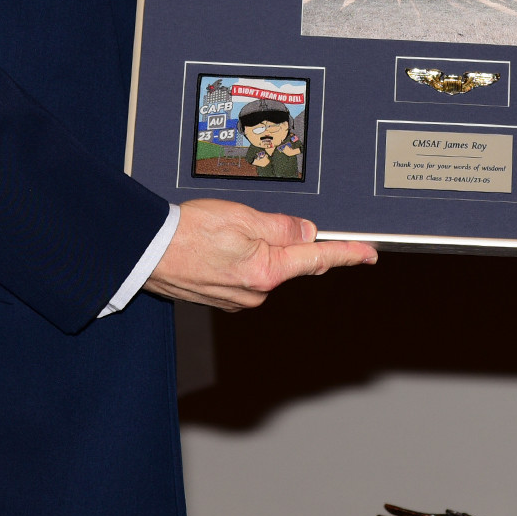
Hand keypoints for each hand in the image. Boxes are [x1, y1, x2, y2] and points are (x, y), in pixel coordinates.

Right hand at [147, 197, 376, 311]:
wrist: (146, 252)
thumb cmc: (189, 231)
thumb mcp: (243, 217)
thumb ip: (282, 227)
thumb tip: (309, 233)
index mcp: (267, 271)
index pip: (318, 260)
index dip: (348, 254)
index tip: (370, 254)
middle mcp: (257, 292)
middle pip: (290, 262)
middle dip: (284, 241)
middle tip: (251, 220)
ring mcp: (239, 299)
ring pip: (266, 267)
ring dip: (258, 248)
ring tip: (223, 230)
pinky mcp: (223, 298)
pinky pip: (245, 274)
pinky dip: (240, 258)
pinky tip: (217, 245)